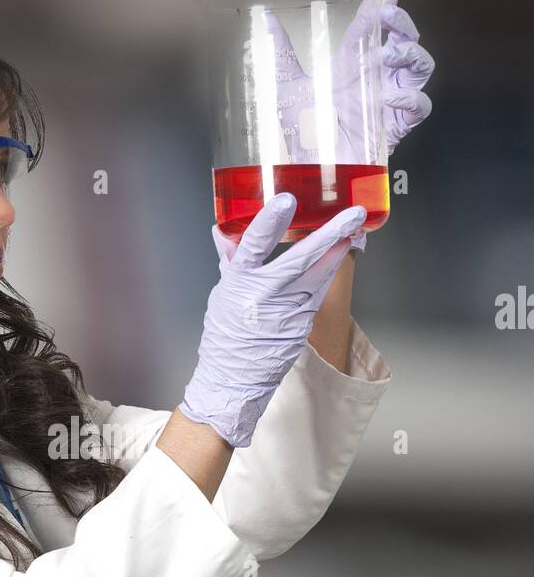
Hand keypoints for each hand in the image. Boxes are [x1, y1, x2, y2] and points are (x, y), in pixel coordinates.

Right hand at [178, 194, 366, 447]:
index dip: (271, 221)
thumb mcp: (222, 292)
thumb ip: (230, 259)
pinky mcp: (302, 323)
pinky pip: (318, 292)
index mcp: (241, 281)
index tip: (287, 200)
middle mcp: (266, 294)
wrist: (235, 376)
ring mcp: (288, 310)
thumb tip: (223, 231)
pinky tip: (337, 257)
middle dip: (330, 234)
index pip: (254, 245)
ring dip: (338, 252)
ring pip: (320, 275)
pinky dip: (328, 273)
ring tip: (353, 230)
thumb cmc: (225, 334)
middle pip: (301, 258)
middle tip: (353, 214)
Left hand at [266, 0, 434, 251]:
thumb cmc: (302, 132)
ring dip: (410, 55)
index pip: (377, 19)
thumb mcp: (285, 87)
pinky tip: (393, 97)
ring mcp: (387, 101)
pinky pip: (419, 106)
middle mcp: (374, 77)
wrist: (307, 172)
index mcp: (353, 61)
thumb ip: (279, 52)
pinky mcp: (394, 127)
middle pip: (405, 38)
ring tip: (388, 55)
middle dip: (403, 22)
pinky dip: (412, 98)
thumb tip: (263, 17)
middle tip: (386, 19)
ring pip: (420, 67)